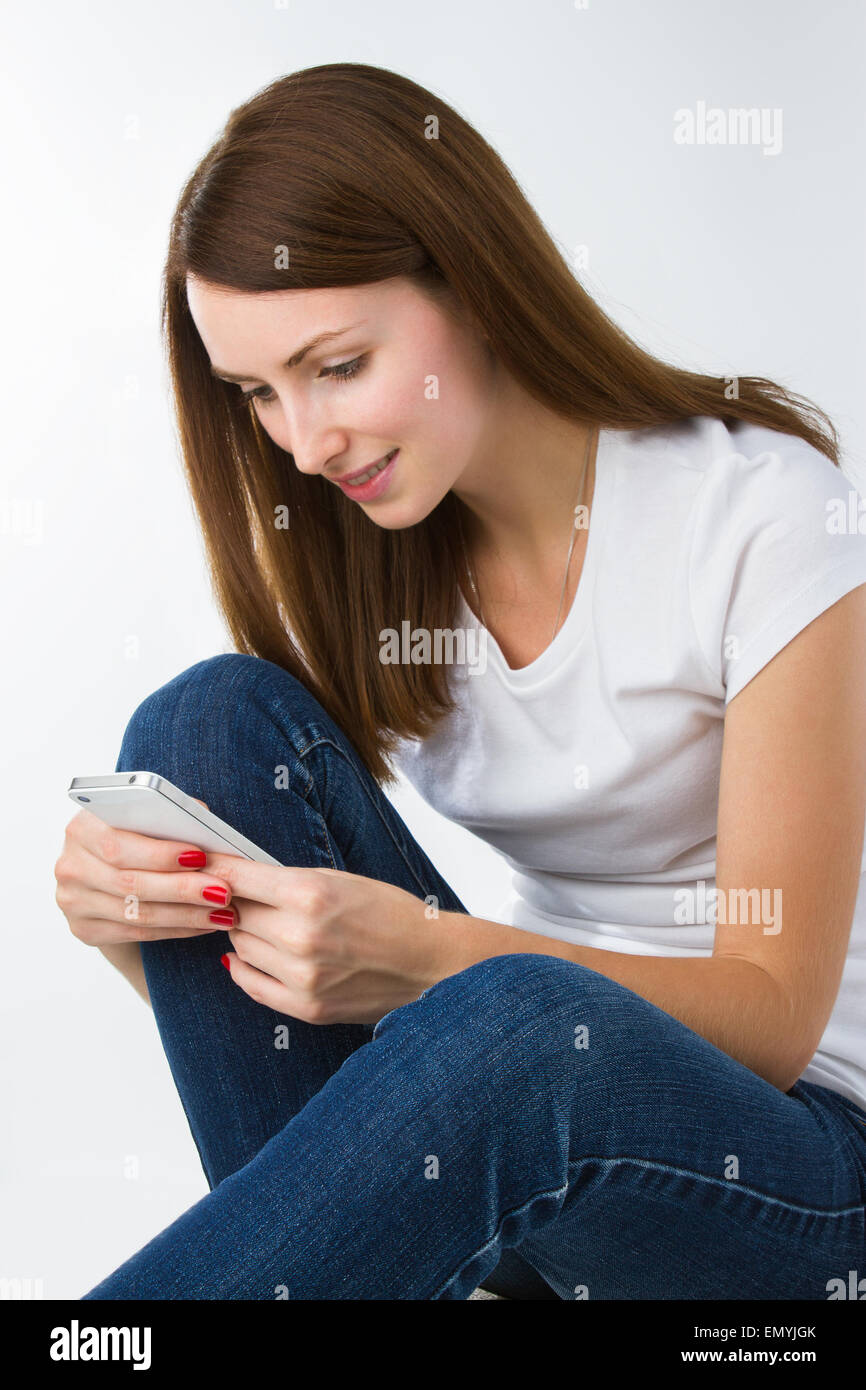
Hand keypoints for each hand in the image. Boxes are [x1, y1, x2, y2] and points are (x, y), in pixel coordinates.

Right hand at [54, 799, 231, 946]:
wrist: (106, 871)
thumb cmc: (135, 836)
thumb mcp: (145, 817)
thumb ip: (168, 814)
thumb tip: (202, 818)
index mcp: (82, 828)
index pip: (117, 844)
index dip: (160, 854)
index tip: (200, 856)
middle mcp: (70, 866)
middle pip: (130, 884)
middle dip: (182, 888)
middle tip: (223, 891)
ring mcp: (74, 902)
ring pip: (137, 914)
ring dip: (187, 914)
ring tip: (223, 912)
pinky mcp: (85, 930)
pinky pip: (137, 933)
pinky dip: (177, 929)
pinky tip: (205, 923)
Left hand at [202, 854, 444, 1025]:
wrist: (431, 963)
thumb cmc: (391, 913)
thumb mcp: (341, 880)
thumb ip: (288, 881)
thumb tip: (238, 877)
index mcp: (310, 895)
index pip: (238, 877)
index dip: (215, 867)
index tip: (199, 861)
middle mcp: (300, 936)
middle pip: (234, 912)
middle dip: (235, 901)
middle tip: (242, 894)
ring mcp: (301, 976)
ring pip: (239, 946)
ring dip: (244, 932)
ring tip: (263, 923)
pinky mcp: (305, 1007)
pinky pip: (250, 983)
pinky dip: (242, 967)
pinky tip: (247, 955)